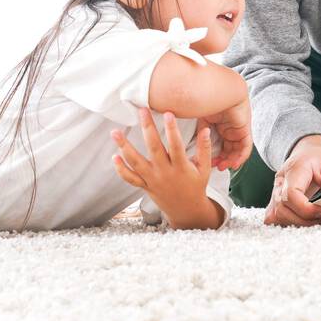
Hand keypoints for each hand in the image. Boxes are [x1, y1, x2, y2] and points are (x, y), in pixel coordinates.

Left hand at [111, 107, 212, 226]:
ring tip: (115, 132)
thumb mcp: (205, 168)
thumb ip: (205, 148)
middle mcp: (165, 173)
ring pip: (136, 162)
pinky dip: (121, 169)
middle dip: (148, 128)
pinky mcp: (145, 185)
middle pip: (154, 148)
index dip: (172, 130)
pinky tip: (114, 157)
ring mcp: (153, 179)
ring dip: (124, 147)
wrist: (186, 210)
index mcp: (182, 167)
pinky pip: (131, 178)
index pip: (176, 146)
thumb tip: (206, 129)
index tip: (168, 113)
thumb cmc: (196, 185)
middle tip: (142, 110)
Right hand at [197, 96, 252, 170]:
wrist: (222, 91)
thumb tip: (186, 141)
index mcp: (220, 126)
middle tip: (215, 166)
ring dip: (231, 160)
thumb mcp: (202, 120)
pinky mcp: (245, 130)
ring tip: (223, 166)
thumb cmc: (209, 102)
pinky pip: (246, 147)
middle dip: (222, 159)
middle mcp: (230, 129)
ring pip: (237, 150)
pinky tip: (234, 163)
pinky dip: (241, 157)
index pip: (219, 144)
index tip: (206, 162)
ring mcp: (238, 129)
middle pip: (228, 148)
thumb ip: (199, 131)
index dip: (214, 154)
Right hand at [264, 134, 320, 227]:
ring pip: (276, 215)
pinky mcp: (275, 199)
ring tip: (315, 221)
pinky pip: (273, 216)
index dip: (306, 209)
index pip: (291, 194)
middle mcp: (280, 181)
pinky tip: (302, 221)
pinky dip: (287, 223)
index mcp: (294, 169)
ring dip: (296, 223)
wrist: (309, 150)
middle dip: (303, 220)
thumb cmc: (320, 157)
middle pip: (281, 208)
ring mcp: (275, 191)